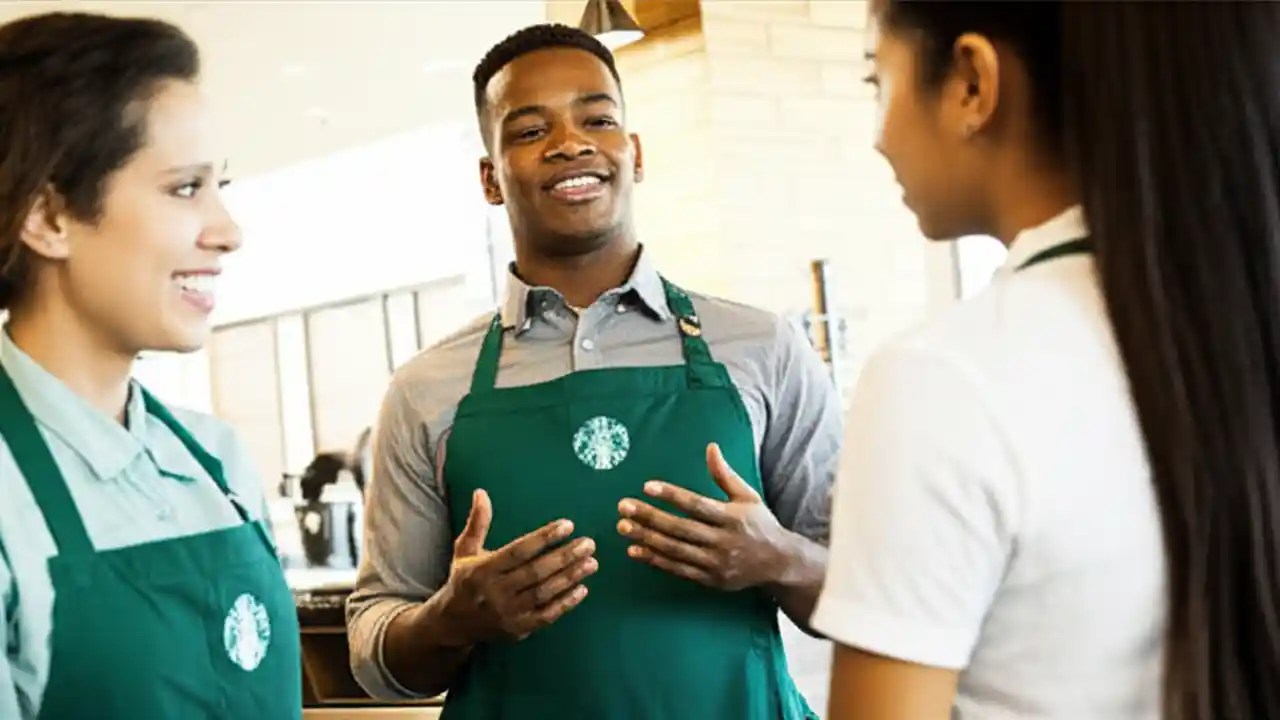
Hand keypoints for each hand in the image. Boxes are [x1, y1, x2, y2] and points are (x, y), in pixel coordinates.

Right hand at [442, 489, 597, 643]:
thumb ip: (477, 523)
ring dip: (570, 578)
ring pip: (544, 593)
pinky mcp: (517, 630)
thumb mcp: (464, 551)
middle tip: (589, 543)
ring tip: (591, 563)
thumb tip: (481, 492)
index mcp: (482, 570)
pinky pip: (546, 616)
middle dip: (564, 557)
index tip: (568, 525)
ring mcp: (507, 614)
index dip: (544, 538)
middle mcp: (495, 593)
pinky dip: (565, 604)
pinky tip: (582, 589)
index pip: (518, 551)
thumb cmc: (463, 581)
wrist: (452, 625)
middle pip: (535, 572)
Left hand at [617, 443, 788, 590]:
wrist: (778, 563)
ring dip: (646, 538)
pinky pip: (677, 570)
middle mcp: (723, 541)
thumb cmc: (759, 523)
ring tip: (623, 527)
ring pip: (675, 550)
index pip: (697, 504)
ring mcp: (716, 563)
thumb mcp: (747, 496)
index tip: (647, 486)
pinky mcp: (710, 580)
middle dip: (650, 517)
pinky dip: (655, 560)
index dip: (671, 495)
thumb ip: (725, 474)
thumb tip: (710, 447)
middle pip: (680, 528)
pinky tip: (635, 550)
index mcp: (732, 517)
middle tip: (623, 506)